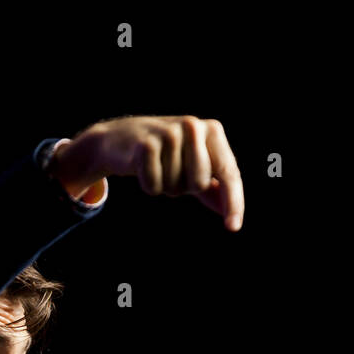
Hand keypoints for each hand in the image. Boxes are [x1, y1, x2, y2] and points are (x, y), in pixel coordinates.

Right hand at [49, 115, 244, 229]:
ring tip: (157, 166)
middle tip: (172, 170)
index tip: (233, 228)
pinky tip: (142, 167)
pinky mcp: (146, 145)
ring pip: (175, 186)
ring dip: (164, 185)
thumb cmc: (165, 155)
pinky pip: (154, 186)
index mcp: (213, 131)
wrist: (120, 138)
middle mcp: (194, 126)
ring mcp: (170, 134)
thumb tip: (232, 215)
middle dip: (185, 187)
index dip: (233, 202)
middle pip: (200, 183)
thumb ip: (214, 189)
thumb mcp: (193, 167)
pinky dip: (148, 185)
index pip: (229, 173)